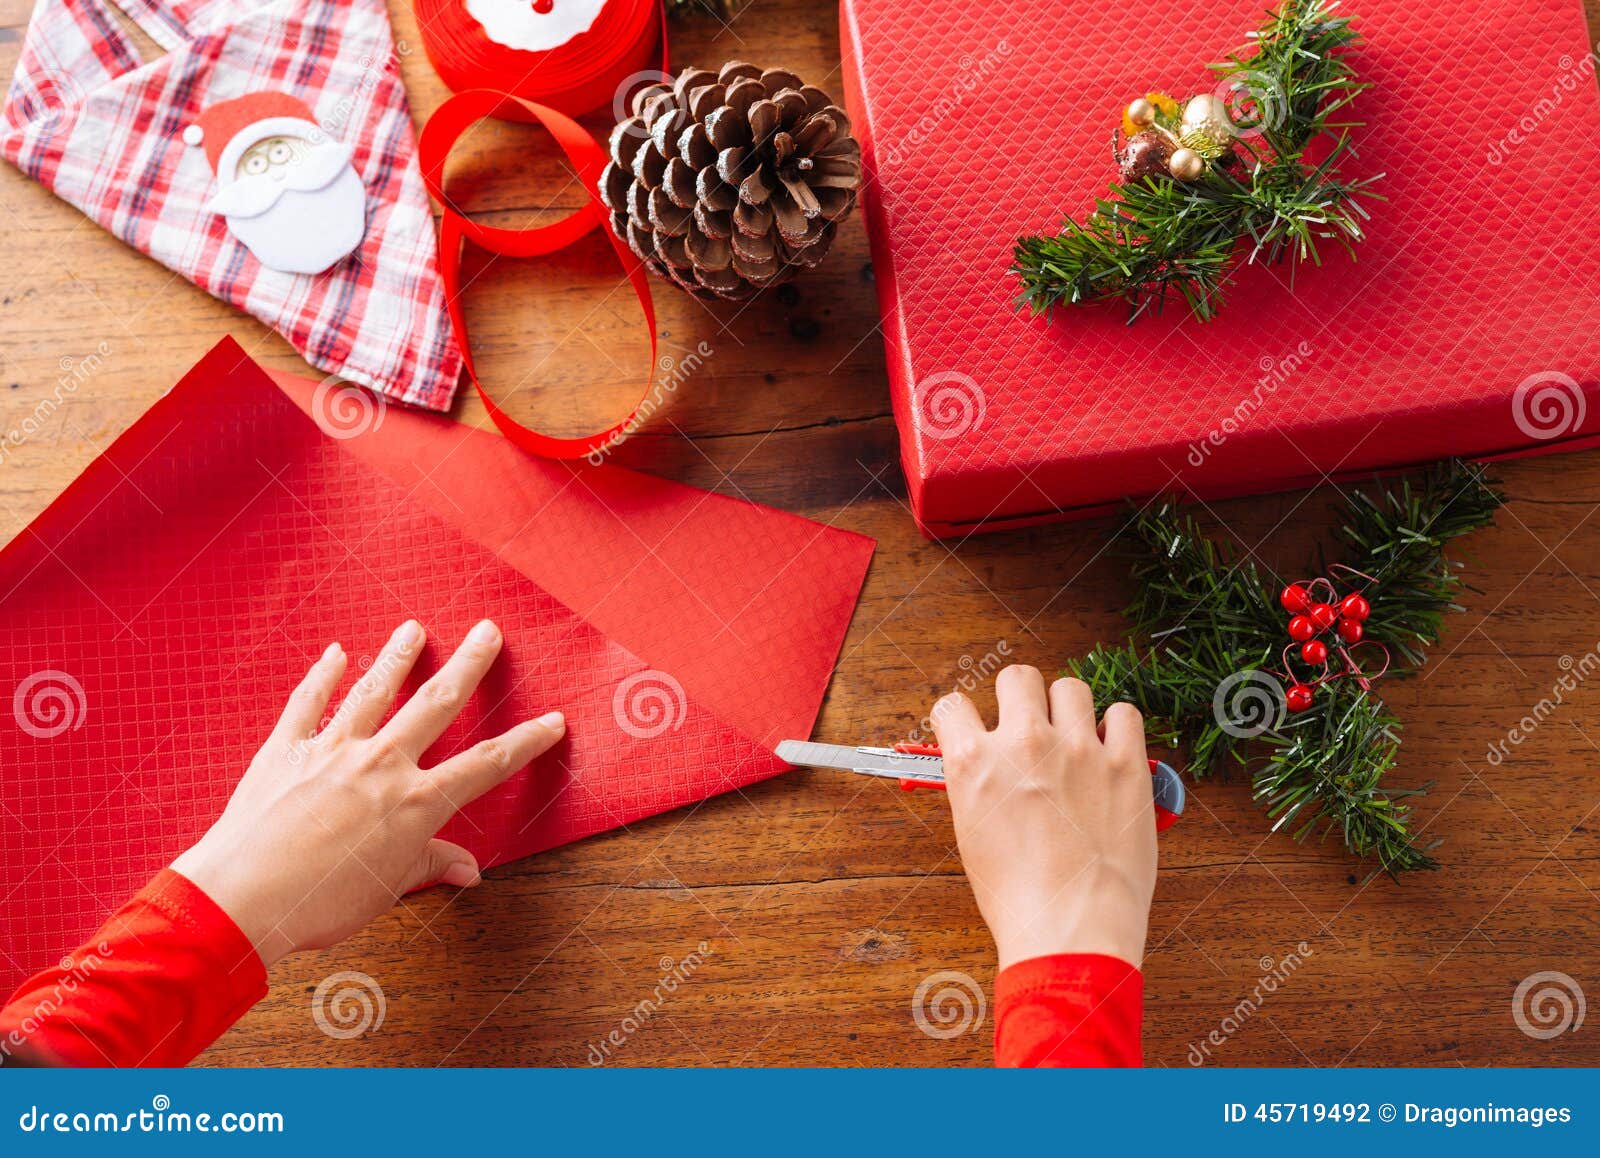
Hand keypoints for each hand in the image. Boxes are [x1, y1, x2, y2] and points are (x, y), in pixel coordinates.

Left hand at [172, 619, 564, 967]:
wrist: (243, 898)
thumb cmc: (319, 903)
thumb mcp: (387, 890)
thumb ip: (428, 867)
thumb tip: (466, 870)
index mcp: (416, 802)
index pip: (485, 764)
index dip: (524, 742)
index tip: (552, 720)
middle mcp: (381, 764)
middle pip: (435, 704)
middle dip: (467, 666)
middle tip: (487, 632)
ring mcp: (332, 750)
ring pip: (373, 692)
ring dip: (397, 657)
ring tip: (413, 628)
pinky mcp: (286, 749)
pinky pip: (307, 703)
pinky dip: (320, 676)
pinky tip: (333, 653)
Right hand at [931, 665, 1155, 970]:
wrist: (1071, 929)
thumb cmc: (1019, 897)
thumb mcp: (972, 835)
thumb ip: (977, 785)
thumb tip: (986, 764)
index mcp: (975, 763)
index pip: (954, 705)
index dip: (964, 717)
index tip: (976, 726)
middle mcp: (1024, 744)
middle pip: (1018, 678)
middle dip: (1021, 698)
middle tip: (1030, 726)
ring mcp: (1078, 749)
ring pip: (1071, 688)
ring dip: (1069, 710)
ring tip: (1074, 740)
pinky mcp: (1126, 763)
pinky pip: (1124, 713)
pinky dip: (1117, 726)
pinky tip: (1110, 749)